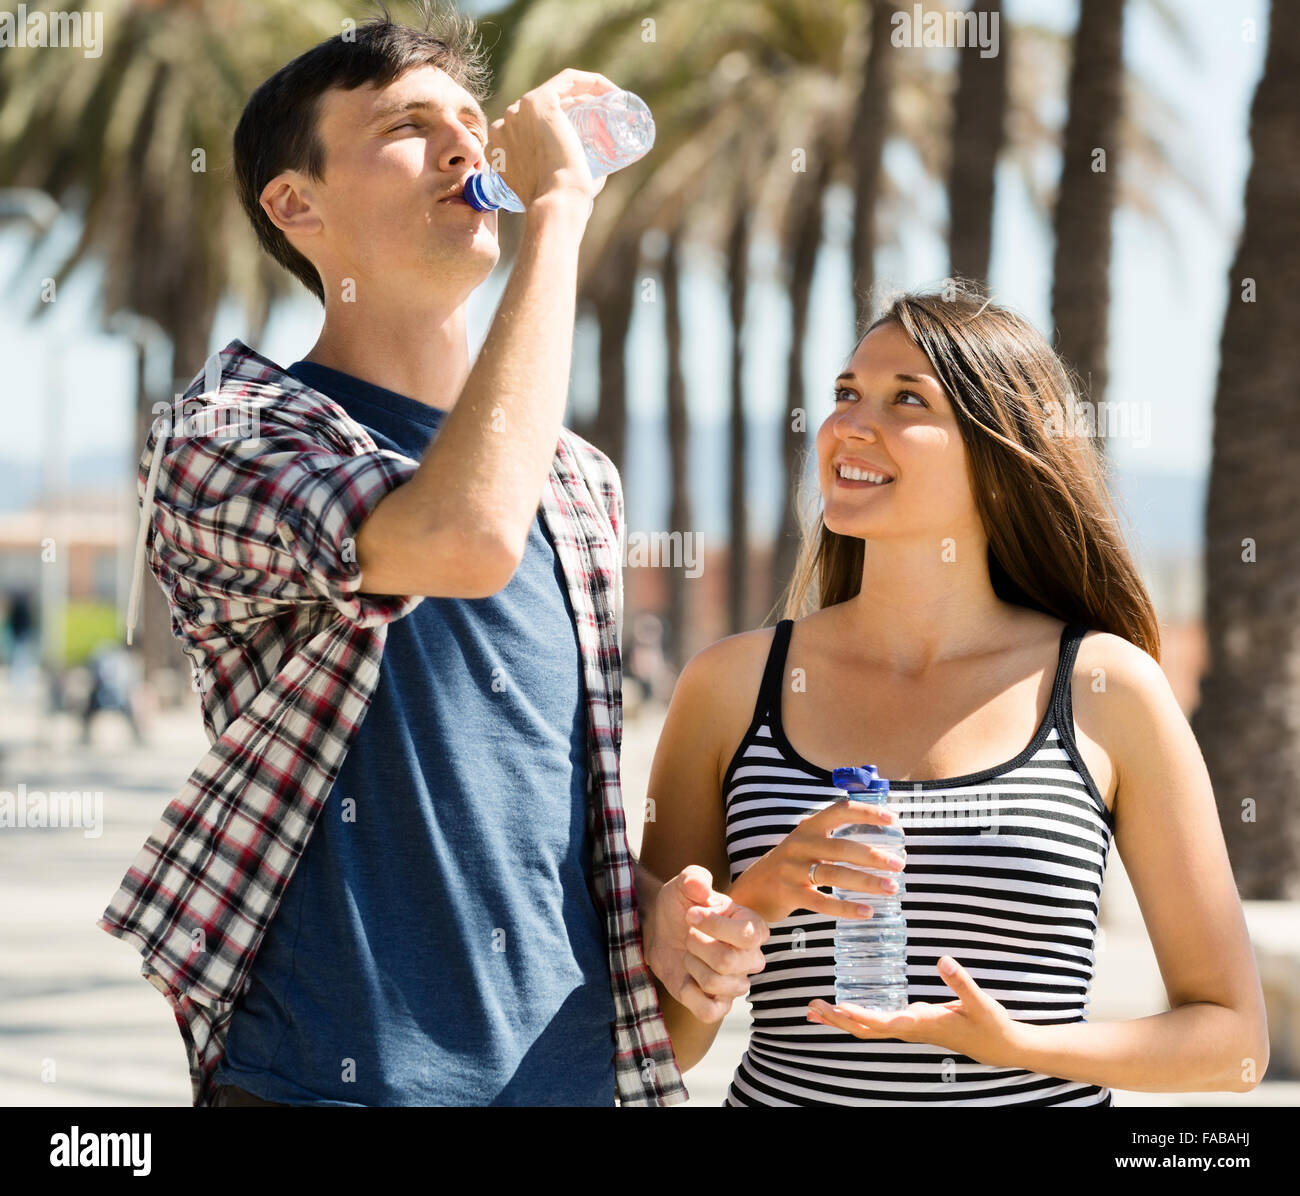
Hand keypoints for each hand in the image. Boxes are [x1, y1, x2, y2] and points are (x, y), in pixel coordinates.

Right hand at [484, 68, 617, 208]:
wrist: (555, 202)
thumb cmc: (559, 204)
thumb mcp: (548, 187)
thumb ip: (557, 176)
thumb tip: (590, 175)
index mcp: (501, 145)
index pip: (532, 126)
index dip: (562, 126)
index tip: (587, 136)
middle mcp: (505, 123)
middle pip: (545, 108)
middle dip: (574, 110)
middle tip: (603, 124)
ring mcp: (519, 110)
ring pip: (558, 93)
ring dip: (586, 94)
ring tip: (611, 109)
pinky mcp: (539, 101)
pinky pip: (568, 80)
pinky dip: (592, 82)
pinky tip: (612, 92)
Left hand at [644, 865, 767, 1022]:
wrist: (661, 930)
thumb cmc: (681, 905)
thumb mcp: (683, 884)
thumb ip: (694, 877)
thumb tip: (701, 887)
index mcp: (751, 926)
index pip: (746, 934)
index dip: (714, 926)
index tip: (690, 914)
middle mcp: (750, 957)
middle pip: (730, 962)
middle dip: (698, 946)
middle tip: (688, 935)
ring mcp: (735, 983)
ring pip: (718, 986)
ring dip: (692, 966)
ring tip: (688, 954)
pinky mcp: (717, 1004)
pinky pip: (710, 1012)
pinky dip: (690, 995)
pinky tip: (685, 978)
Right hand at [727, 800, 903, 924]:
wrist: (750, 889)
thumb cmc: (789, 866)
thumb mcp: (806, 844)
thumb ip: (834, 840)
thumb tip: (878, 842)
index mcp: (808, 828)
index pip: (840, 810)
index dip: (866, 812)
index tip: (892, 819)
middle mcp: (800, 845)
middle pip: (841, 847)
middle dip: (873, 856)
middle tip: (899, 864)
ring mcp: (792, 870)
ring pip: (834, 875)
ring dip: (866, 882)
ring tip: (891, 888)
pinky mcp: (788, 893)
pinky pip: (821, 902)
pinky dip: (846, 908)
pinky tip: (867, 911)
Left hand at [807, 956, 1024, 1068]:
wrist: (1000, 1046)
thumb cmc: (990, 1024)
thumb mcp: (980, 1002)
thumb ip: (962, 982)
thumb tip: (942, 961)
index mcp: (922, 1025)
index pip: (883, 1023)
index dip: (860, 1016)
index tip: (838, 1006)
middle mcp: (910, 1029)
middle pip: (865, 1029)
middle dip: (837, 1020)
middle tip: (810, 1007)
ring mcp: (909, 1028)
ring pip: (868, 1028)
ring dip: (841, 1020)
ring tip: (814, 1010)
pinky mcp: (911, 1023)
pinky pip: (876, 1023)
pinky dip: (856, 1016)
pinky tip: (844, 1007)